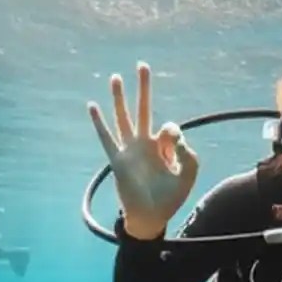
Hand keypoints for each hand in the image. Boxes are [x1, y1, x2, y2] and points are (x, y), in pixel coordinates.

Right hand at [88, 62, 198, 239]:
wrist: (151, 216)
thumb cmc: (170, 197)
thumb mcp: (188, 174)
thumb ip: (188, 154)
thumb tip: (175, 137)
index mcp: (163, 146)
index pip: (169, 127)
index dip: (174, 136)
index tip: (174, 151)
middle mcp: (145, 143)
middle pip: (144, 108)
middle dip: (144, 88)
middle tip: (143, 65)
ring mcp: (130, 150)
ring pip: (124, 117)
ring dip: (120, 98)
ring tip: (116, 77)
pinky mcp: (118, 160)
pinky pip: (106, 138)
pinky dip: (99, 123)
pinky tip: (92, 106)